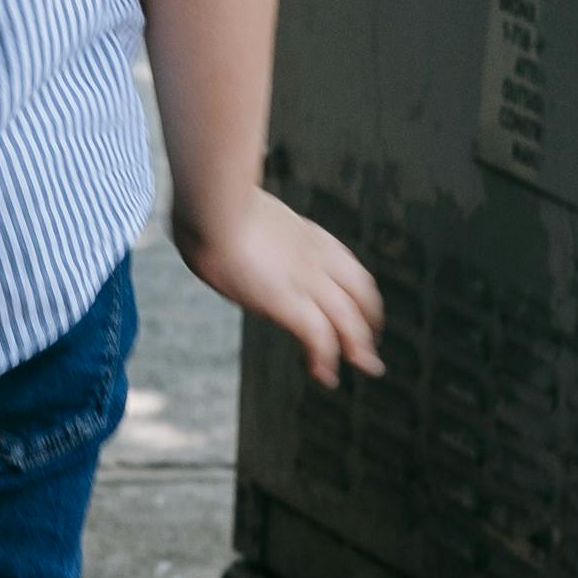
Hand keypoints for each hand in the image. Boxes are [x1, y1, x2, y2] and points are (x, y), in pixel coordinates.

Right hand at [172, 184, 384, 389]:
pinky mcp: (288, 301)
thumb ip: (242, 224)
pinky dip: (324, 359)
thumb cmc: (210, 202)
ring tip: (365, 367)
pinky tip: (324, 375)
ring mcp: (306, 280)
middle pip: (361, 295)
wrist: (210, 203)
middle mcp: (317, 258)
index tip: (359, 311)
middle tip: (369, 351)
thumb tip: (208, 228)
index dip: (359, 294)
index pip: (348, 267)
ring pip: (348, 320)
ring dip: (358, 348)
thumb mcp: (241, 212)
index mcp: (308, 235)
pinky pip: (318, 337)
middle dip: (369, 325)